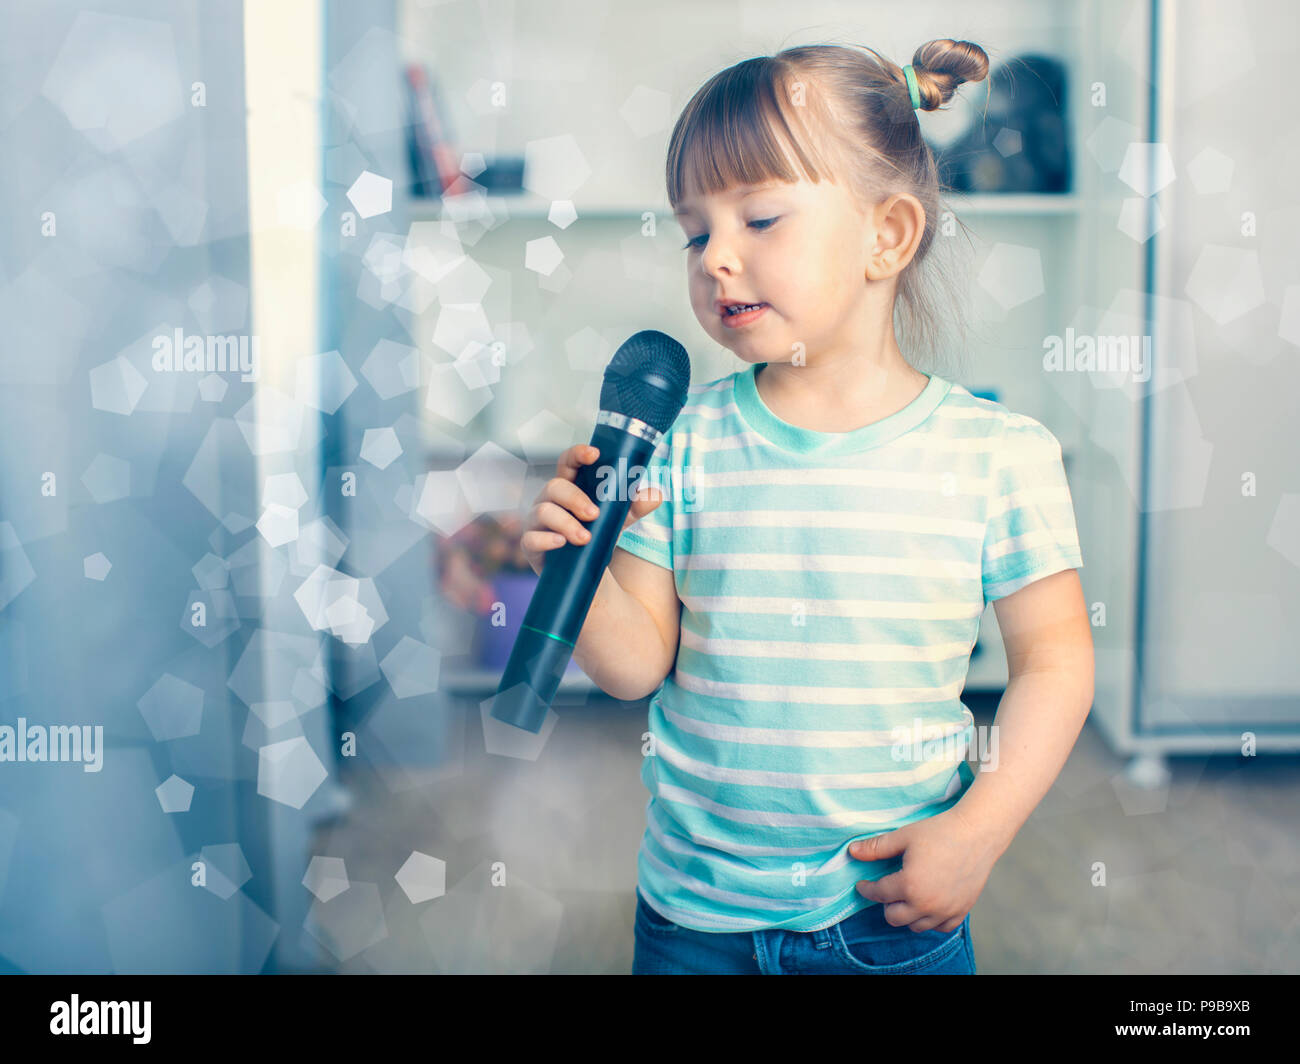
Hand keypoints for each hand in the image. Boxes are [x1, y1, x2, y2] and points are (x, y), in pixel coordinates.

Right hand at [520, 443, 662, 575]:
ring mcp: (537, 522)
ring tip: (585, 538)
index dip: (578, 454)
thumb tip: (655, 494)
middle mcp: (549, 500)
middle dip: (575, 498)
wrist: (583, 572)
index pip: (568, 463)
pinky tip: (562, 544)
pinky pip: (531, 538)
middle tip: (594, 514)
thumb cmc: (595, 536)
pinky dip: (547, 539)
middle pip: (554, 486)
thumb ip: (634, 506)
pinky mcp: (531, 545)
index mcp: (570, 487)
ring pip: (543, 511)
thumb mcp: (618, 520)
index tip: (594, 453)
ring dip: (566, 523)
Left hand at [848, 806, 1002, 932]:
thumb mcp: (904, 836)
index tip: (862, 885)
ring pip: (916, 926)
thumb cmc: (939, 831)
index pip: (879, 894)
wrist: (977, 834)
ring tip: (907, 896)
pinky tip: (927, 904)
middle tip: (887, 890)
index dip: (867, 889)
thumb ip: (876, 847)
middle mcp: (927, 904)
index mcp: (910, 885)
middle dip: (886, 904)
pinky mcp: (961, 911)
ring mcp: (946, 911)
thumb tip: (852, 851)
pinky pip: (940, 927)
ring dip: (907, 914)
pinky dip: (930, 920)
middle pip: (894, 918)